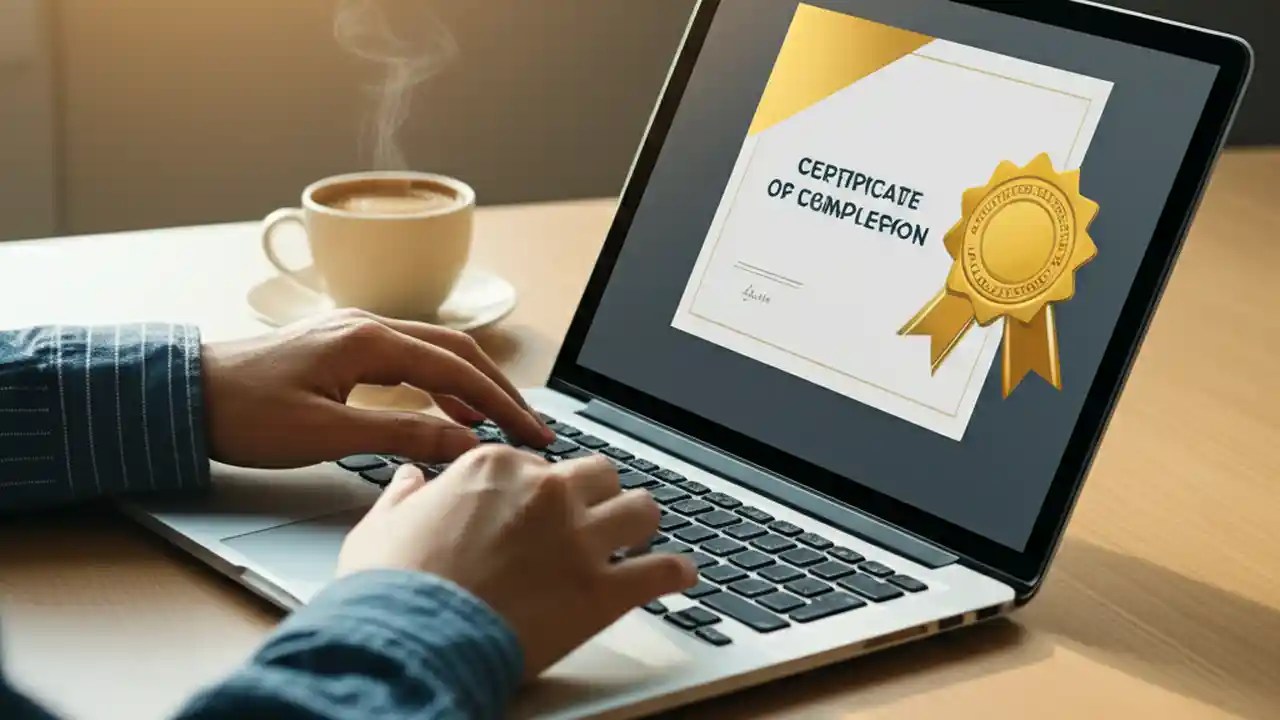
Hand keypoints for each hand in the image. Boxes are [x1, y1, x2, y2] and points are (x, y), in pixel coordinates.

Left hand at [201, 309, 552, 467]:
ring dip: (473, 384)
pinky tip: (448, 408)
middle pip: (456, 351)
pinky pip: (409, 359)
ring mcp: (354, 333)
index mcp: (368, 341)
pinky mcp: (341, 348)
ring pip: (435, 352)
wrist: (179, 396)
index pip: (457, 369)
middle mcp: (367, 326)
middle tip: (533, 427)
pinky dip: (440, 382)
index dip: (502, 404)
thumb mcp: (326, 435)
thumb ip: (402, 435)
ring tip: (501, 422)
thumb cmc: (242, 414)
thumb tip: (464, 443)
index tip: (534, 434)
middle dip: (500, 390)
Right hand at [337, 449, 697, 677]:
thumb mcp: (380, 527)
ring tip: (637, 539)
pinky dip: (676, 573)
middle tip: (591, 517)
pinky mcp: (603, 590)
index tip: (536, 508)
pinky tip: (681, 576)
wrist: (412, 643)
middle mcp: (545, 492)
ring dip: (639, 524)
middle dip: (597, 494)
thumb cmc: (391, 588)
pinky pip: (662, 570)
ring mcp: (579, 540)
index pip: (537, 461)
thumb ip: (404, 496)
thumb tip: (411, 480)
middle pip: (599, 474)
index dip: (537, 488)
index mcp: (495, 468)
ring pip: (642, 509)